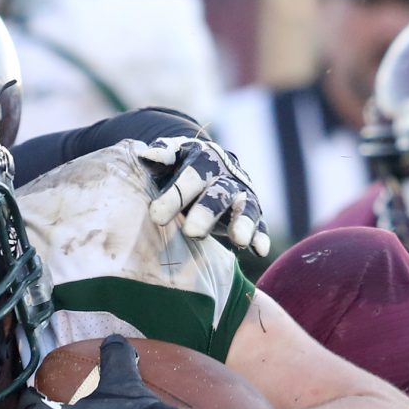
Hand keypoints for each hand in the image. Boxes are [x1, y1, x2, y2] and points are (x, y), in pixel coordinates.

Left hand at [137, 136, 270, 256]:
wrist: (204, 169)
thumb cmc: (179, 168)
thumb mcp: (171, 159)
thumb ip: (161, 157)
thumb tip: (147, 157)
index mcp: (205, 159)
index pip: (191, 177)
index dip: (175, 196)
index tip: (157, 217)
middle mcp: (227, 177)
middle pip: (219, 194)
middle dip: (207, 213)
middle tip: (191, 232)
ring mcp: (242, 195)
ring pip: (246, 208)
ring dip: (243, 224)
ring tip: (239, 240)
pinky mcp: (252, 214)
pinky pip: (260, 226)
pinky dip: (261, 237)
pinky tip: (260, 251)